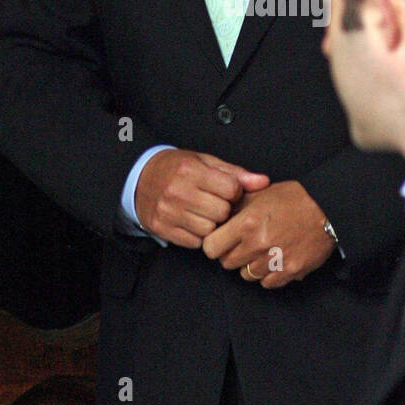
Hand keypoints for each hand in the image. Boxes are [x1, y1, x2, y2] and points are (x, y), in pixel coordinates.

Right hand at [135, 150, 269, 247]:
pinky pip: (194, 242)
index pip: (231, 189)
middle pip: (221, 212)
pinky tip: (191, 222)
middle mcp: (178, 191)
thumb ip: (236, 174)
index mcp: (191, 170)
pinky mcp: (162, 228)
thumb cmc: (178, 168)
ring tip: (203, 212)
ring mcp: (168, 212)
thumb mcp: (206, 162)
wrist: (140, 177)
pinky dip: (197, 235)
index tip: (226, 191)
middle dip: (223, 209)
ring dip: (211, 224)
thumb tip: (264, 182)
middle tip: (214, 203)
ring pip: (209, 230)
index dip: (233, 192)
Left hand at [202, 181, 335, 288]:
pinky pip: (267, 283)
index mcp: (246, 223)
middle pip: (227, 264)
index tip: (221, 241)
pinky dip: (269, 274)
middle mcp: (257, 244)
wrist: (328, 209)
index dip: (215, 244)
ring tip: (263, 251)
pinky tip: (275, 260)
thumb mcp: (261, 193)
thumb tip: (219, 216)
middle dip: (232, 255)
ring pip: (246, 275)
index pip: (211, 247)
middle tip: (244, 245)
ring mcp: (274, 260)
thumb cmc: (294, 198)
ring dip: (251, 265)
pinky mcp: (290, 271)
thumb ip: (237, 206)